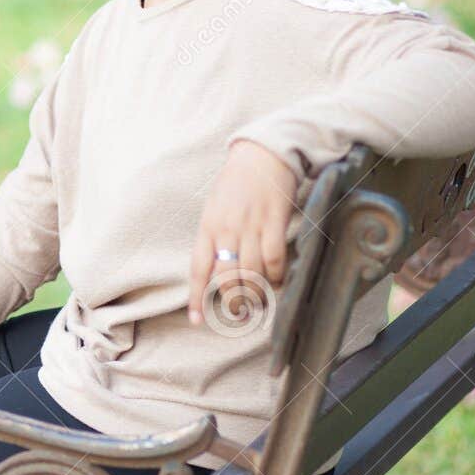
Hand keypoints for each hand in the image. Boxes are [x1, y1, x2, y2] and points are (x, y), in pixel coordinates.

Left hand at [187, 140, 298, 327]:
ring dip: (257, 293)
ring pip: (252, 272)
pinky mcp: (274, 221)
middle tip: (240, 314)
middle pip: (227, 277)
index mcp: (207, 227)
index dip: (196, 296)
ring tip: (259, 303)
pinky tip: (278, 282)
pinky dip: (277, 275)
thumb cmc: (235, 183)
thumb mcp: (213, 208)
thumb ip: (213, 237)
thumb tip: (214, 269)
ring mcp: (251, 226)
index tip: (196, 319)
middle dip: (233, 301)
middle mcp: (226, 229)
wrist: (262, 155)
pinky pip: (275, 257)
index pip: (198, 268)